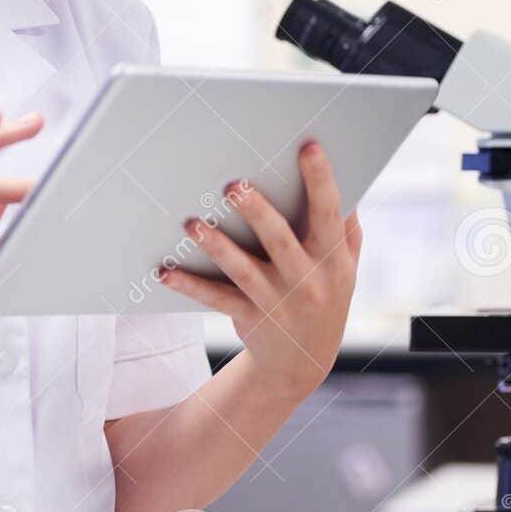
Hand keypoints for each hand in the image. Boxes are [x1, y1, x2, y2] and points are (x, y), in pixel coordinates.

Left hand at [154, 140, 361, 402]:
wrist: (302, 364)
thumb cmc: (324, 298)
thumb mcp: (346, 269)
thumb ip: (345, 230)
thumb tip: (345, 183)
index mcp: (333, 261)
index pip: (329, 215)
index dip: (321, 180)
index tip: (308, 147)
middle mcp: (307, 282)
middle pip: (280, 241)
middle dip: (258, 212)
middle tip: (234, 185)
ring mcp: (276, 302)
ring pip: (242, 270)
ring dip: (216, 246)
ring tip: (192, 223)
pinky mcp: (249, 317)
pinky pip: (215, 298)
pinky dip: (188, 285)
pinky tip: (164, 270)